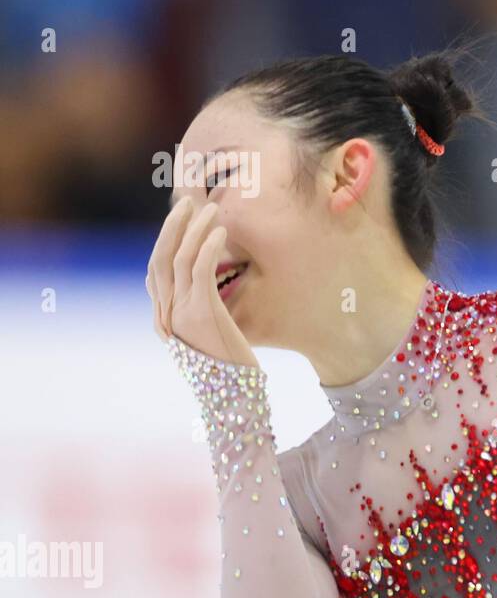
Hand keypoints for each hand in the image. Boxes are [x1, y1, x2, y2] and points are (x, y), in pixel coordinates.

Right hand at [146, 197, 257, 367]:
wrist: (237, 397)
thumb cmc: (231, 365)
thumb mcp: (211, 334)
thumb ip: (200, 309)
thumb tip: (203, 286)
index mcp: (167, 316)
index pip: (157, 269)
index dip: (166, 240)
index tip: (181, 217)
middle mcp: (168, 313)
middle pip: (161, 258)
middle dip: (173, 226)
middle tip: (188, 201)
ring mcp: (182, 313)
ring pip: (180, 259)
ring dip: (194, 229)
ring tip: (211, 209)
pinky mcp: (202, 314)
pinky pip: (200, 271)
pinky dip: (207, 246)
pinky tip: (220, 232)